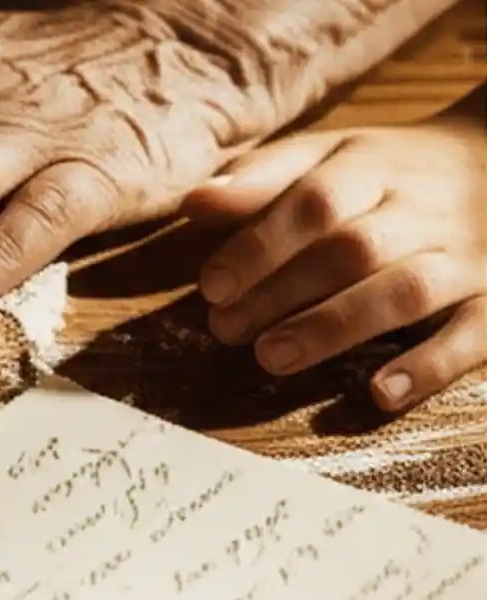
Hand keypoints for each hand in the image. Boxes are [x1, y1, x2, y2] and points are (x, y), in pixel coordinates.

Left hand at [188, 114, 486, 411]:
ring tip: (272, 357)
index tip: (212, 285)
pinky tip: (381, 393)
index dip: (260, 245)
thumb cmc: (392, 171)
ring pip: (404, 292)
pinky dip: (429, 366)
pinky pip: (473, 334)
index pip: (313, 201)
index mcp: (371, 169)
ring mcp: (465, 258)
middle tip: (225, 329)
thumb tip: (194, 202)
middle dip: (282, 293)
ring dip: (335, 327)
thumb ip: (263, 178)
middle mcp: (420, 211)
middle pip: (352, 250)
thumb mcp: (331, 153)